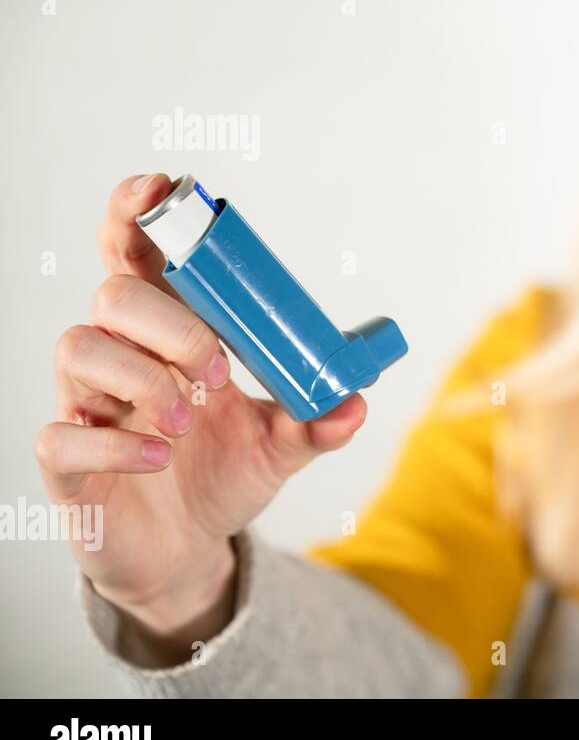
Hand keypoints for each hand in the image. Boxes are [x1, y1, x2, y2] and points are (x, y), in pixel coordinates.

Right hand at [34, 173, 366, 640]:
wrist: (187, 549)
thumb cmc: (223, 475)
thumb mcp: (281, 446)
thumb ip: (317, 422)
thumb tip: (355, 401)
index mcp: (168, 335)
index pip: (136, 255)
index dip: (137, 215)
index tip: (162, 191)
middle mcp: (120, 357)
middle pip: (114, 295)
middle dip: (172, 325)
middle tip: (216, 372)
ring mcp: (86, 405)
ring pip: (78, 348)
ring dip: (142, 378)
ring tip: (186, 422)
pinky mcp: (67, 461)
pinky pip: (61, 434)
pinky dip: (116, 444)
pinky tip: (159, 459)